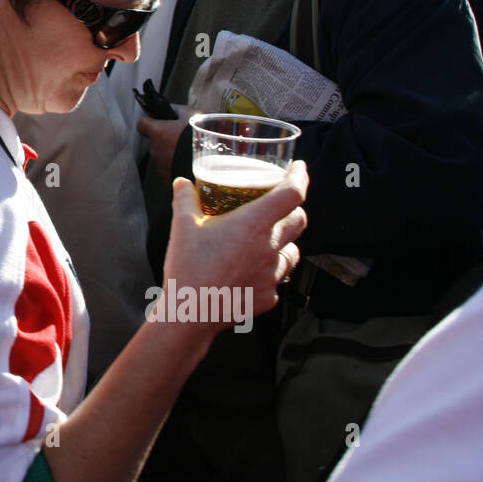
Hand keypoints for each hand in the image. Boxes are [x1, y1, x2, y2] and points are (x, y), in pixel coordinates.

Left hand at [137, 104, 196, 180]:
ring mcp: (160, 166)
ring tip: (190, 153)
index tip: (157, 122)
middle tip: (183, 139)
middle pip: (156, 142)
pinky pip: (169, 170)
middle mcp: (155, 150)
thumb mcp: (193, 116)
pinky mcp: (167, 179)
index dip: (149, 122)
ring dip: (172, 154)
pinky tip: (190, 164)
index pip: (142, 124)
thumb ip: (178, 110)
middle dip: (166, 140)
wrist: (212, 167)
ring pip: (163, 157)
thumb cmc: (202, 137)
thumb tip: (171, 108)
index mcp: (158, 132)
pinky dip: (177, 166)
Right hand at [160, 161, 307, 328]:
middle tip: (278, 205)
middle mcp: (270, 248)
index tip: (299, 168)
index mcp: (253, 225)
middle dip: (294, 209)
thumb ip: (185, 199)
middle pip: (299, 220)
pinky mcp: (269, 296)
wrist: (190, 313)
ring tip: (265, 242)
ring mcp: (273, 275)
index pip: (292, 194)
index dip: (300, 176)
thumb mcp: (182, 226)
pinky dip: (269, 271)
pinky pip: (277, 278)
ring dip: (284, 242)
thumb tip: (182, 183)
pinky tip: (250, 272)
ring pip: (292, 251)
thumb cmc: (187, 268)